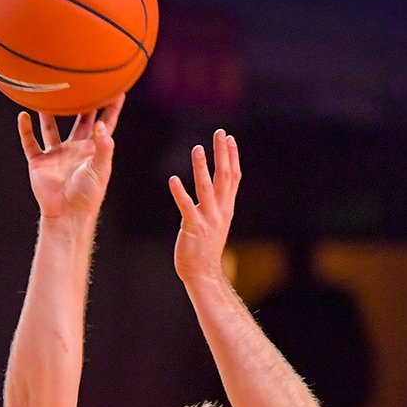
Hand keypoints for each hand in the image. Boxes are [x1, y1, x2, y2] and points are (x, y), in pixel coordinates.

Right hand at [20, 94, 124, 223]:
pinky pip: (30, 142)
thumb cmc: (88, 194)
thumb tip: (102, 125)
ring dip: (48, 112)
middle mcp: (75, 148)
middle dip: (81, 102)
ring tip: (46, 93)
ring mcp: (57, 154)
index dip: (112, 107)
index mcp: (93, 149)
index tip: (117, 89)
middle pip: (79, 119)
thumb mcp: (100, 169)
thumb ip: (103, 147)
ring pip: (51, 127)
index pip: (106, 124)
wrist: (67, 214)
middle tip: (81, 82)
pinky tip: (23, 116)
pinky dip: (25, 130)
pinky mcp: (40, 162)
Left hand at [170, 129, 240, 286]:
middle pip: (224, 177)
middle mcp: (221, 211)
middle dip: (222, 154)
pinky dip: (180, 193)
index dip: (232, 157)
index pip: (233, 177)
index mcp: (227, 208)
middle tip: (220, 133)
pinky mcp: (193, 228)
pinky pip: (186, 207)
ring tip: (198, 149)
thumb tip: (216, 188)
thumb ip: (217, 204)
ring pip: (206, 188)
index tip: (229, 139)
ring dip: (202, 167)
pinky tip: (173, 180)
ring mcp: (208, 219)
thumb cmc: (205, 248)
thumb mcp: (216, 222)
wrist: (203, 273)